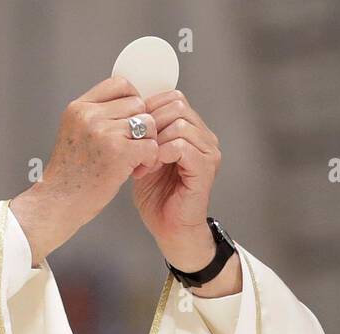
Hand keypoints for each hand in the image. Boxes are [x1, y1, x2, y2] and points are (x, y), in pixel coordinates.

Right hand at [11, 77, 157, 261]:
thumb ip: (98, 118)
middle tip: (135, 148)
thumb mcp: (76, 134)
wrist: (59, 202)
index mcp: (79, 107)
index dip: (134, 100)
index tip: (132, 122)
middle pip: (138, 103)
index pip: (119, 84)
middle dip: (143, 126)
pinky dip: (150, 160)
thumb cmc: (71, 175)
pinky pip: (151, 145)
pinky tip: (137, 171)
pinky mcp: (118, 152)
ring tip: (136, 161)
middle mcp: (89, 114)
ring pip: (148, 123)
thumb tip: (132, 106)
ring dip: (148, 143)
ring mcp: (103, 132)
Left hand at [132, 90, 238, 293]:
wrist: (170, 228)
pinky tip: (150, 168)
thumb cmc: (158, 197)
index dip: (149, 108)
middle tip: (135, 145)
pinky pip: (182, 145)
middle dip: (150, 122)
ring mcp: (208, 152)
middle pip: (178, 105)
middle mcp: (205, 138)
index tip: (132, 131)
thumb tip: (131, 107)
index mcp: (193, 131)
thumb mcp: (146, 155)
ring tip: (142, 161)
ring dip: (154, 140)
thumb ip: (145, 132)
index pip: (173, 98)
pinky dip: (161, 153)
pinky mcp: (205, 167)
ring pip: (179, 123)